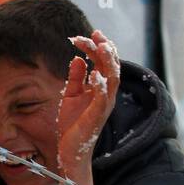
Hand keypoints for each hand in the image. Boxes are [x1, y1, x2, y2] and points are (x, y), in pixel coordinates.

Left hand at [57, 30, 119, 180]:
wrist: (70, 150)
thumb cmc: (73, 125)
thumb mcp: (71, 96)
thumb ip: (75, 78)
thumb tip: (77, 58)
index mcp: (100, 89)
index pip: (104, 63)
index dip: (99, 47)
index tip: (88, 34)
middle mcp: (106, 95)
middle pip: (111, 66)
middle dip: (105, 48)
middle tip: (95, 34)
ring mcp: (103, 105)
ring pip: (112, 78)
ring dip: (107, 61)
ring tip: (100, 46)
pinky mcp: (96, 116)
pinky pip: (102, 99)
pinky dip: (99, 86)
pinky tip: (94, 74)